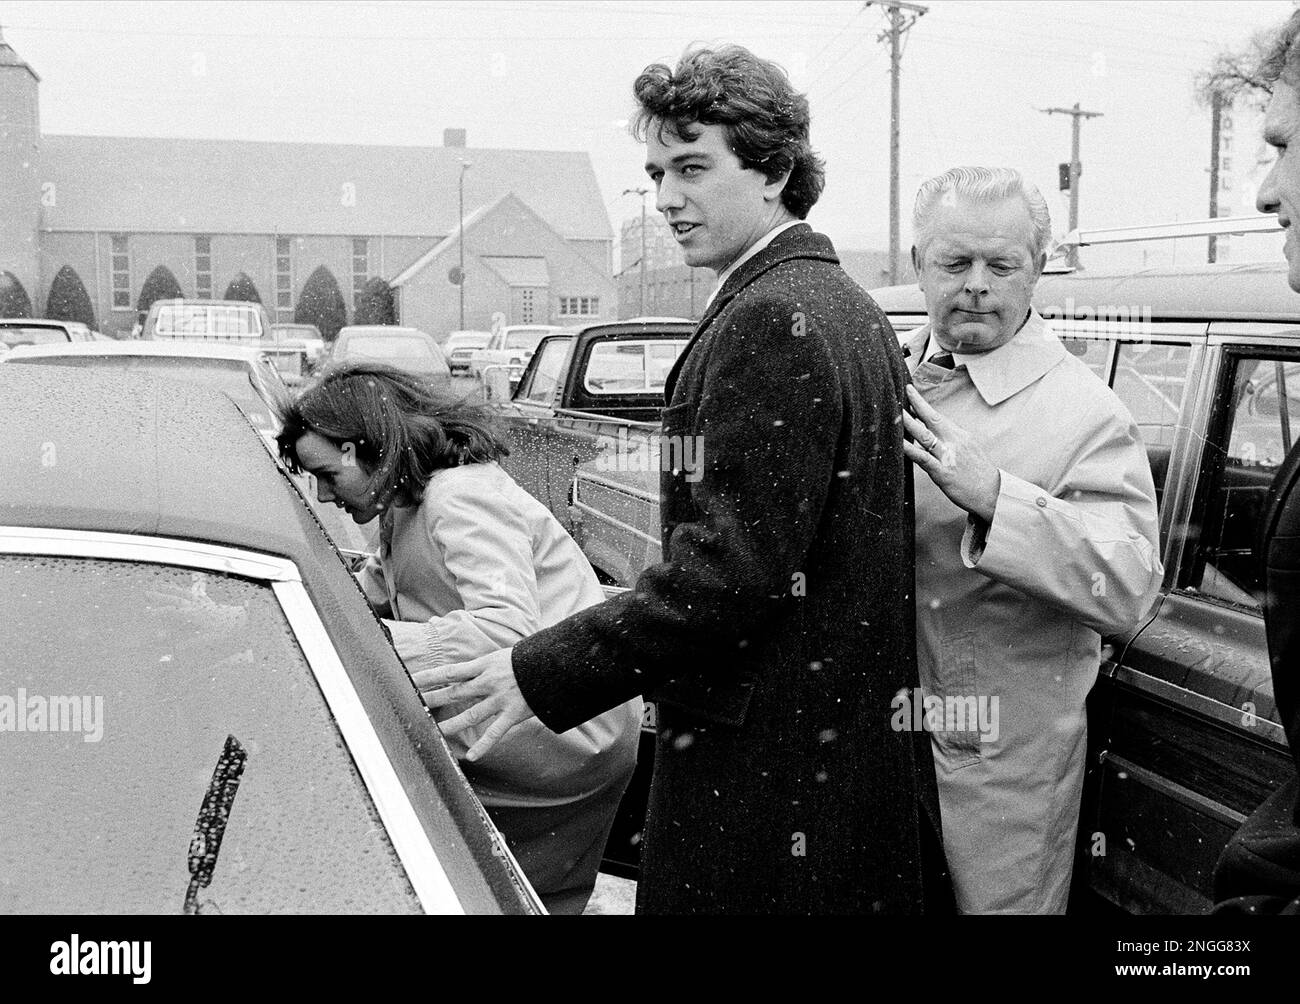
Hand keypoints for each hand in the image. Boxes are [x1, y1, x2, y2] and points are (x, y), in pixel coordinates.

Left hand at [411, 648, 535, 761]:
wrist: (555, 664)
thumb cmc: (529, 658)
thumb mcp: (502, 654)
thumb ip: (484, 664)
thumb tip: (471, 667)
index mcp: (485, 665)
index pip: (450, 672)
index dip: (430, 676)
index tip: (411, 679)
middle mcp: (489, 682)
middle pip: (454, 693)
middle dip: (431, 699)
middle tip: (412, 704)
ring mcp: (500, 699)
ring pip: (470, 715)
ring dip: (451, 725)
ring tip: (435, 732)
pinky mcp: (513, 714)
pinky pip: (495, 732)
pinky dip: (484, 745)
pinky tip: (472, 756)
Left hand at [902, 384, 1000, 522]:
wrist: (992, 493)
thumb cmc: (977, 473)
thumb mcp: (968, 449)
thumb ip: (950, 439)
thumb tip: (932, 429)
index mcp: (960, 435)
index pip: (937, 415)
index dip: (921, 403)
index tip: (909, 390)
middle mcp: (954, 442)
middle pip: (932, 419)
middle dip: (915, 404)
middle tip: (901, 392)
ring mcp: (948, 457)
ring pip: (925, 436)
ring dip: (909, 423)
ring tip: (895, 413)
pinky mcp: (943, 473)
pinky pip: (924, 459)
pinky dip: (911, 450)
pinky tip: (900, 443)